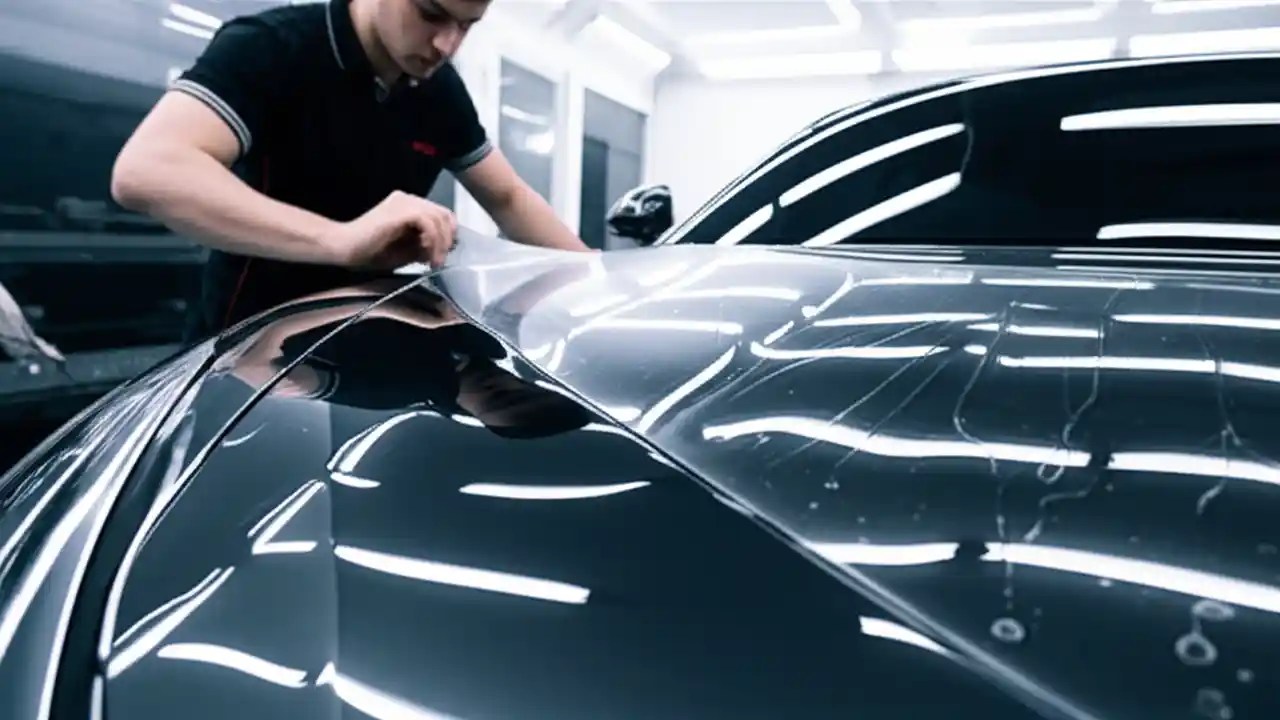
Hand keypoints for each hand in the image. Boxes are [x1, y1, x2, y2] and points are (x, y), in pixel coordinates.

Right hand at [321, 191, 456, 269]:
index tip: (443, 255)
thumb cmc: (370, 251)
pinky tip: (427, 256)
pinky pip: (427, 222)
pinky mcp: (400, 210)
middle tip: (440, 261)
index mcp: (408, 205)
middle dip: (447, 240)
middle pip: (443, 214)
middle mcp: (407, 199)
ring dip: (441, 243)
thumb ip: (425, 246)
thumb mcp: (406, 251)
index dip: (448, 235)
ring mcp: (403, 202)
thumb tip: (444, 249)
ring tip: (434, 263)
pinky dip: (433, 240)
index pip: (440, 214)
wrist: (344, 248)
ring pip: (438, 217)